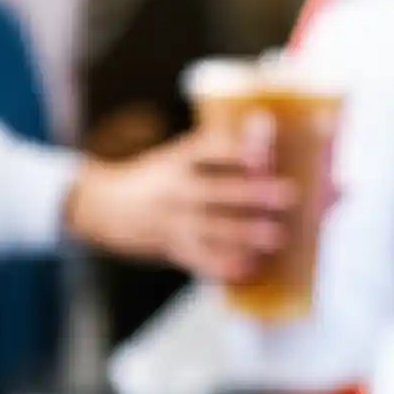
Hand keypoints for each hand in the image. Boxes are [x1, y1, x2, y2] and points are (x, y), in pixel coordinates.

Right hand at [66, 131, 294, 281]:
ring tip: (277, 236)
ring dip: (246, 234)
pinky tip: (249, 269)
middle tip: (290, 195)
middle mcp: (176, 188)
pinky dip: (224, 266)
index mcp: (181, 159)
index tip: (264, 147)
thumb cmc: (161, 177)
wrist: (103, 208)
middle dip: (254, 194)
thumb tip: (267, 124)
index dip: (238, 148)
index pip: (210, 149)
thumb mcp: (181, 154)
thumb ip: (222, 145)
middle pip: (217, 190)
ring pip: (211, 229)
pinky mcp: (172, 249)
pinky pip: (199, 261)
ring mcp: (172, 221)